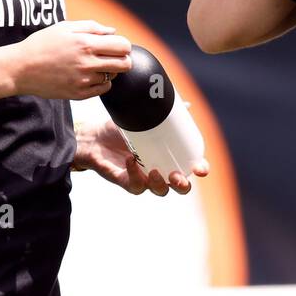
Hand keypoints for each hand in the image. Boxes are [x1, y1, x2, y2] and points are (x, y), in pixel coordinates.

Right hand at [7, 20, 131, 98]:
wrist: (20, 68)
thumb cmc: (41, 45)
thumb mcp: (64, 28)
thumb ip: (92, 27)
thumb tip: (112, 31)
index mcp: (86, 43)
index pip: (123, 46)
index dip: (123, 45)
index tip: (115, 45)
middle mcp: (87, 63)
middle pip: (124, 64)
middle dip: (122, 59)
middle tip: (110, 56)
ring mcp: (84, 80)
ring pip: (113, 77)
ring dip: (108, 70)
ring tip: (93, 65)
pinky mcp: (79, 94)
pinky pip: (103, 89)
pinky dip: (100, 82)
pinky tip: (88, 75)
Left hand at [72, 117, 209, 196]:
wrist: (94, 137)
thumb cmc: (120, 130)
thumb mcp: (143, 118)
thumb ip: (162, 112)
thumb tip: (186, 104)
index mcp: (169, 157)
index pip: (190, 167)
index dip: (200, 169)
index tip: (201, 168)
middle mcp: (160, 170)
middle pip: (179, 187)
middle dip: (182, 185)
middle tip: (178, 176)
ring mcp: (144, 178)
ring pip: (159, 190)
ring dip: (160, 184)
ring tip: (155, 171)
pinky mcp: (127, 182)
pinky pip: (135, 185)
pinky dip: (135, 174)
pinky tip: (131, 161)